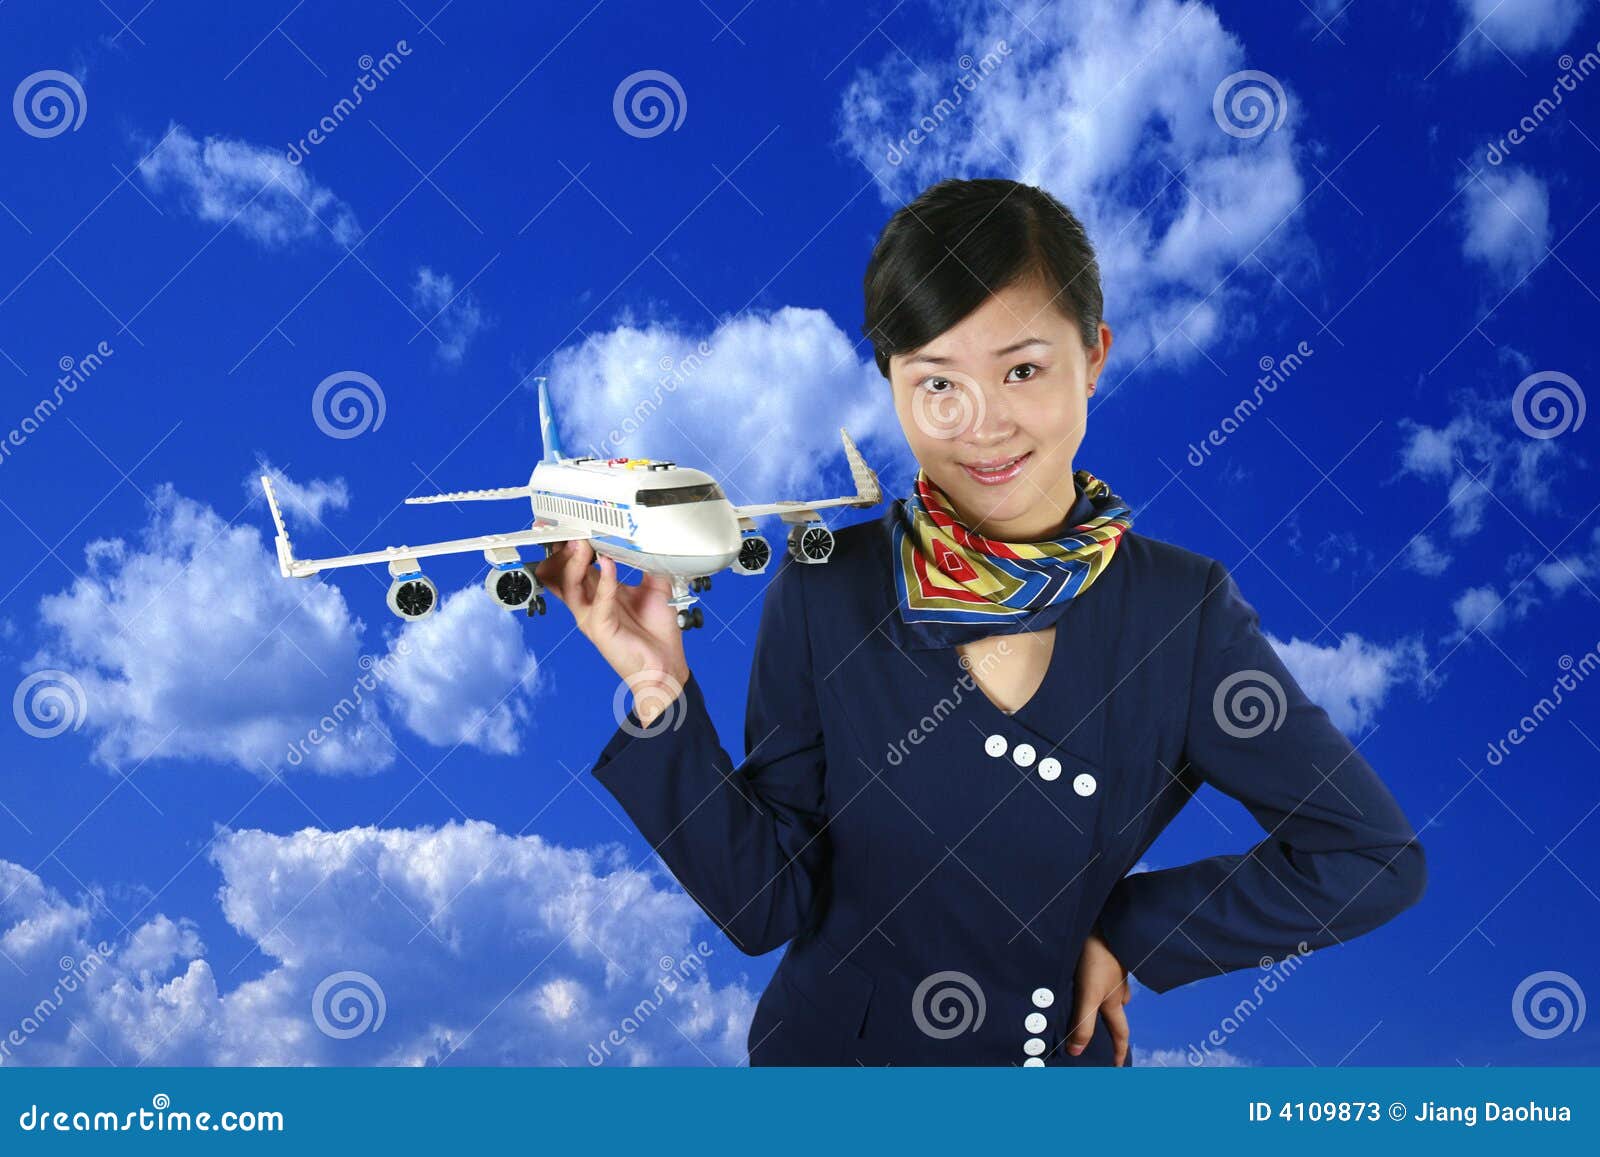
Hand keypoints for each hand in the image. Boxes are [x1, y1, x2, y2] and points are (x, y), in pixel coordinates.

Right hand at [533, 540, 690, 723]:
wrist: (665, 666)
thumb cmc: (656, 634)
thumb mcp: (654, 589)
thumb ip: (647, 565)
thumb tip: (649, 541)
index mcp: (597, 594)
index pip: (572, 566)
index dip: (566, 546)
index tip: (567, 524)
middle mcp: (589, 605)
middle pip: (562, 573)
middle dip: (563, 549)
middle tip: (569, 528)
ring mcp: (591, 618)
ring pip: (570, 585)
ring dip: (575, 562)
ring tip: (583, 544)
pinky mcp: (601, 630)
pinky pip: (598, 602)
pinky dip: (604, 581)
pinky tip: (609, 564)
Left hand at [1067, 926, 1131, 1064]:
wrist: (1104, 923)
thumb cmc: (1098, 960)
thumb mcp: (1090, 995)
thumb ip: (1084, 1023)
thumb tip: (1077, 1053)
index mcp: (1115, 1001)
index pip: (1120, 1033)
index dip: (1119, 1052)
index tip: (1118, 1067)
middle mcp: (1116, 988)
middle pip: (1115, 1013)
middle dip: (1110, 1027)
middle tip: (1104, 1036)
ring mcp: (1112, 971)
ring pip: (1108, 993)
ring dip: (1102, 1002)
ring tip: (1085, 1006)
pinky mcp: (1104, 956)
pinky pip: (1101, 976)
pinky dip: (1094, 982)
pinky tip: (1079, 977)